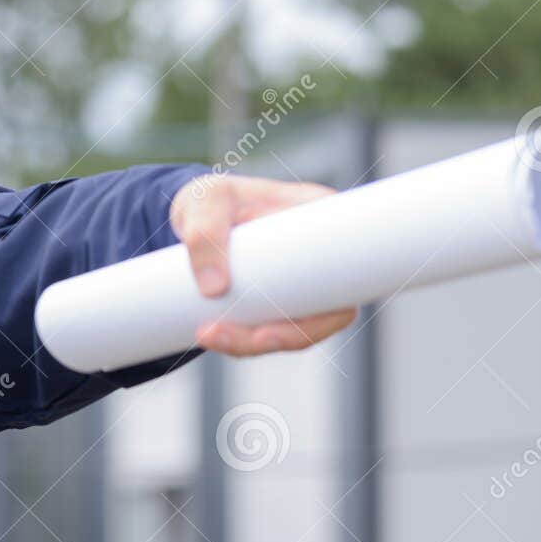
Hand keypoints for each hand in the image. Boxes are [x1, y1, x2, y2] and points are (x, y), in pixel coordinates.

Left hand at [170, 173, 357, 356]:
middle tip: (216, 335)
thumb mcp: (204, 200)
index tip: (269, 332)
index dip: (322, 313)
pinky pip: (274, 328)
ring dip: (254, 343)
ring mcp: (304, 278)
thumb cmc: (211, 198)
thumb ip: (204, 232)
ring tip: (206, 336)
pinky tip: (214, 337)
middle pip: (323, 312)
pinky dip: (247, 340)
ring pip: (296, 327)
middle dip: (278, 337)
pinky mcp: (281, 297)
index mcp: (321, 218)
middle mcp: (322, 253)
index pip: (346, 271)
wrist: (194, 212)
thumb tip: (215, 290)